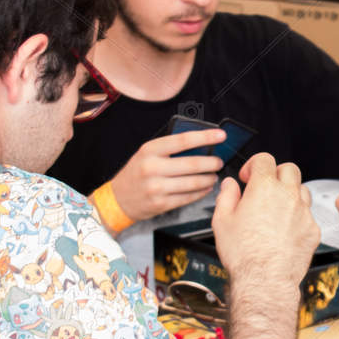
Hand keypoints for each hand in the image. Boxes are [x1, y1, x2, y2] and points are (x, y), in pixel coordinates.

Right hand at [108, 129, 227, 221]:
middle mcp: (152, 167)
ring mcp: (156, 187)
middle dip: (212, 162)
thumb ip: (169, 148)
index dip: (205, 137)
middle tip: (219, 161)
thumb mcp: (146, 153)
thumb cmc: (136, 173)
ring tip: (213, 175)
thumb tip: (200, 143)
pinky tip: (206, 188)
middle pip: (192, 164)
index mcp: (150, 150)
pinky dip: (201, 192)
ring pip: (193, 182)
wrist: (117, 199)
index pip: (183, 140)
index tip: (221, 135)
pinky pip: (188, 197)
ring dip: (209, 178)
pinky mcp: (161, 203)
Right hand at [212, 154, 318, 294]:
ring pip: (302, 190)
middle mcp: (288, 196)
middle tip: (265, 187)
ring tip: (276, 208)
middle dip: (276, 174)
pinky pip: (308, 215)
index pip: (264, 159)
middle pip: (289, 169)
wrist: (265, 279)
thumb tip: (229, 185)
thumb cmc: (244, 254)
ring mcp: (303, 212)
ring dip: (290, 193)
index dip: (254, 165)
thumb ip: (226, 196)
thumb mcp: (222, 221)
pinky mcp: (313, 230)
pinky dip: (298, 216)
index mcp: (264, 188)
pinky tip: (285, 229)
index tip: (248, 177)